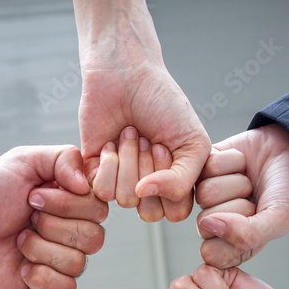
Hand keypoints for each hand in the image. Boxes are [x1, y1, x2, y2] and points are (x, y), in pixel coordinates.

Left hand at [0, 145, 106, 288]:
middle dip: (51, 227)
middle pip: (94, 237)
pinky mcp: (48, 286)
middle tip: (25, 219)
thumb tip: (87, 184)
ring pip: (78, 263)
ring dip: (39, 249)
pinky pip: (65, 288)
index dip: (68, 204)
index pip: (99, 206)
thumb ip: (63, 158)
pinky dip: (39, 276)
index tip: (33, 196)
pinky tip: (19, 265)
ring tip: (18, 241)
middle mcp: (73, 230)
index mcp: (73, 200)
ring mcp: (62, 259)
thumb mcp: (22, 161)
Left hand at [71, 0, 209, 220]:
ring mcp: (122, 184)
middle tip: (150, 140)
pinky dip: (109, 162)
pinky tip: (112, 141)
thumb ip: (183, 182)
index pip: (176, 212)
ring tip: (132, 134)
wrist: (127, 76)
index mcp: (178, 185)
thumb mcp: (193, 144)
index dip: (174, 182)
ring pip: (126, 198)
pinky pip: (101, 191)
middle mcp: (150, 190)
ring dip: (130, 160)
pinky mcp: (95, 174)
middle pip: (150, 210)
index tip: (172, 147)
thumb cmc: (165, 105)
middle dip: (151, 170)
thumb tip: (144, 195)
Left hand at [195, 123, 288, 267]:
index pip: (211, 254)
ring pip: (205, 192)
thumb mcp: (280, 219)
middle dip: (237, 206)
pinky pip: (208, 166)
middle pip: (204, 222)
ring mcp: (207, 193)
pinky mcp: (204, 166)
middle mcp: (215, 221)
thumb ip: (248, 234)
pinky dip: (232, 161)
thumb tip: (208, 225)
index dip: (232, 237)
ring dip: (236, 182)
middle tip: (256, 198)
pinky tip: (243, 164)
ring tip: (250, 181)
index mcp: (232, 243)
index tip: (255, 223)